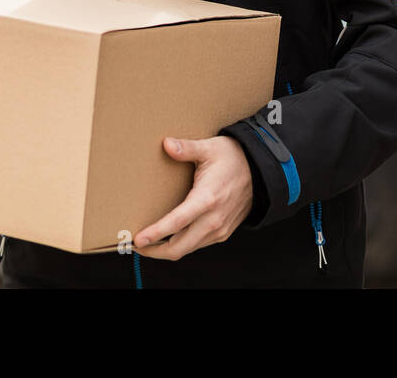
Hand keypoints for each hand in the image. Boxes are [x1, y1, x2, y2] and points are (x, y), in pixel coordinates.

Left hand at [133, 136, 252, 260]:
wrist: (260, 171)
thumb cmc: (234, 158)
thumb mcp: (210, 148)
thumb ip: (187, 148)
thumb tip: (166, 144)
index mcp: (207, 198)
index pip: (177, 222)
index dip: (156, 233)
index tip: (138, 239)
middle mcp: (213, 219)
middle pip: (179, 247)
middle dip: (155, 251)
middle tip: (136, 245)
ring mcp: (219, 229)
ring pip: (187, 249)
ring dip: (167, 250)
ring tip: (149, 244)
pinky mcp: (222, 232)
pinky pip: (197, 245)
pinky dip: (181, 245)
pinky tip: (170, 237)